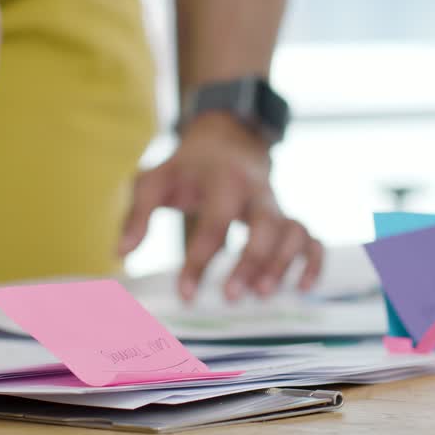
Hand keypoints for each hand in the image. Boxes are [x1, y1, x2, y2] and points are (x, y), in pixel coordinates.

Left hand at [118, 112, 322, 301]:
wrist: (225, 138)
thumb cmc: (186, 168)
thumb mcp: (154, 180)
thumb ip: (137, 215)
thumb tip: (121, 253)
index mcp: (222, 180)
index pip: (214, 224)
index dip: (200, 261)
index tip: (186, 294)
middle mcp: (256, 190)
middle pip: (266, 225)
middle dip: (252, 262)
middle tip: (231, 296)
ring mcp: (276, 203)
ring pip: (293, 231)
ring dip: (283, 264)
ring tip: (263, 295)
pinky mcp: (288, 215)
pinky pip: (311, 237)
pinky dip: (313, 261)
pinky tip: (302, 288)